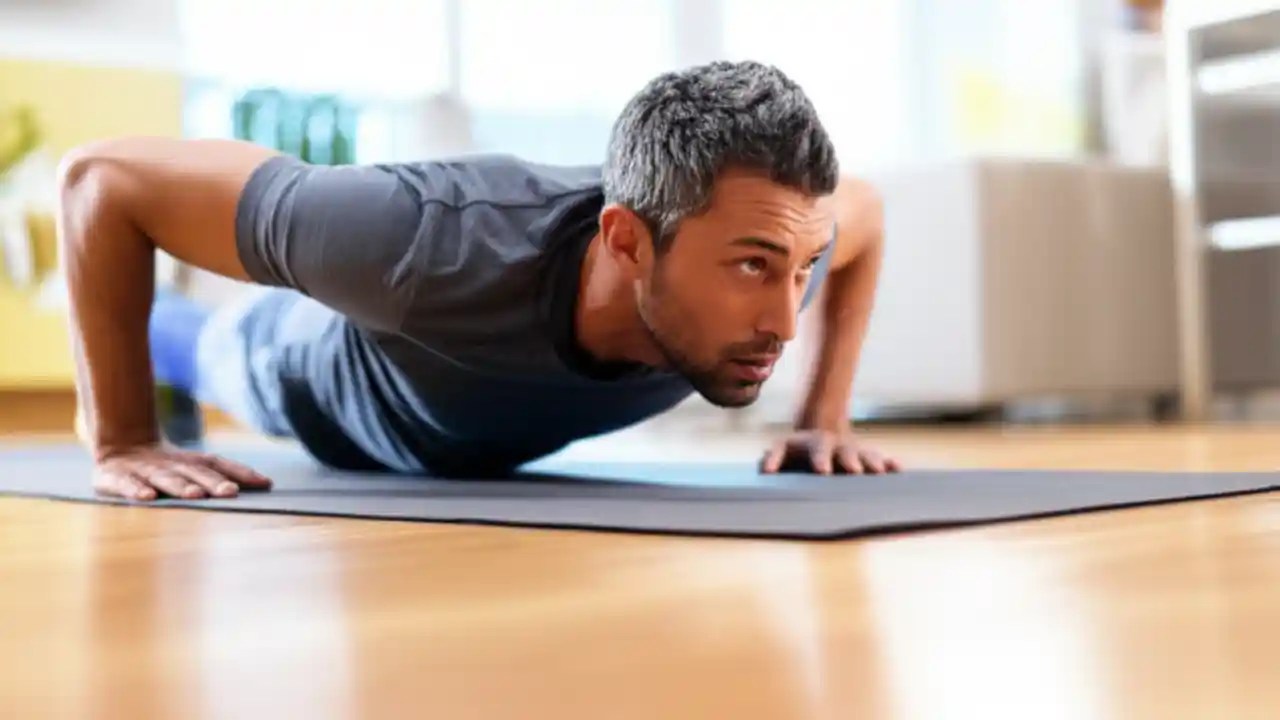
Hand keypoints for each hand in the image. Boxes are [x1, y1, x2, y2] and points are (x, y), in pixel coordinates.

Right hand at [94, 444, 271, 500]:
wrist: (118, 446)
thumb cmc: (165, 465)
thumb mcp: (192, 466)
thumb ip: (224, 474)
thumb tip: (268, 484)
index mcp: (190, 461)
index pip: (219, 463)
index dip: (241, 472)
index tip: (265, 483)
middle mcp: (170, 464)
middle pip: (195, 472)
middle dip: (213, 482)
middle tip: (232, 492)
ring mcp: (143, 470)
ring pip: (165, 478)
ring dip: (181, 486)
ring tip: (196, 495)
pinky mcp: (115, 477)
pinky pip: (127, 484)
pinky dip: (136, 490)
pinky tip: (147, 498)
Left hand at [759, 429, 901, 474]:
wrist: (820, 436)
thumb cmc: (797, 453)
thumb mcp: (782, 449)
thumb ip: (772, 458)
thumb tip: (766, 471)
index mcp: (816, 444)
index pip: (817, 449)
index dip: (820, 458)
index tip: (822, 471)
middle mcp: (838, 445)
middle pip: (846, 450)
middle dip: (850, 460)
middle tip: (855, 471)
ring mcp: (855, 451)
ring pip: (866, 454)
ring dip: (873, 462)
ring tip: (880, 473)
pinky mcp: (869, 458)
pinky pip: (882, 460)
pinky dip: (891, 465)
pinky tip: (898, 470)